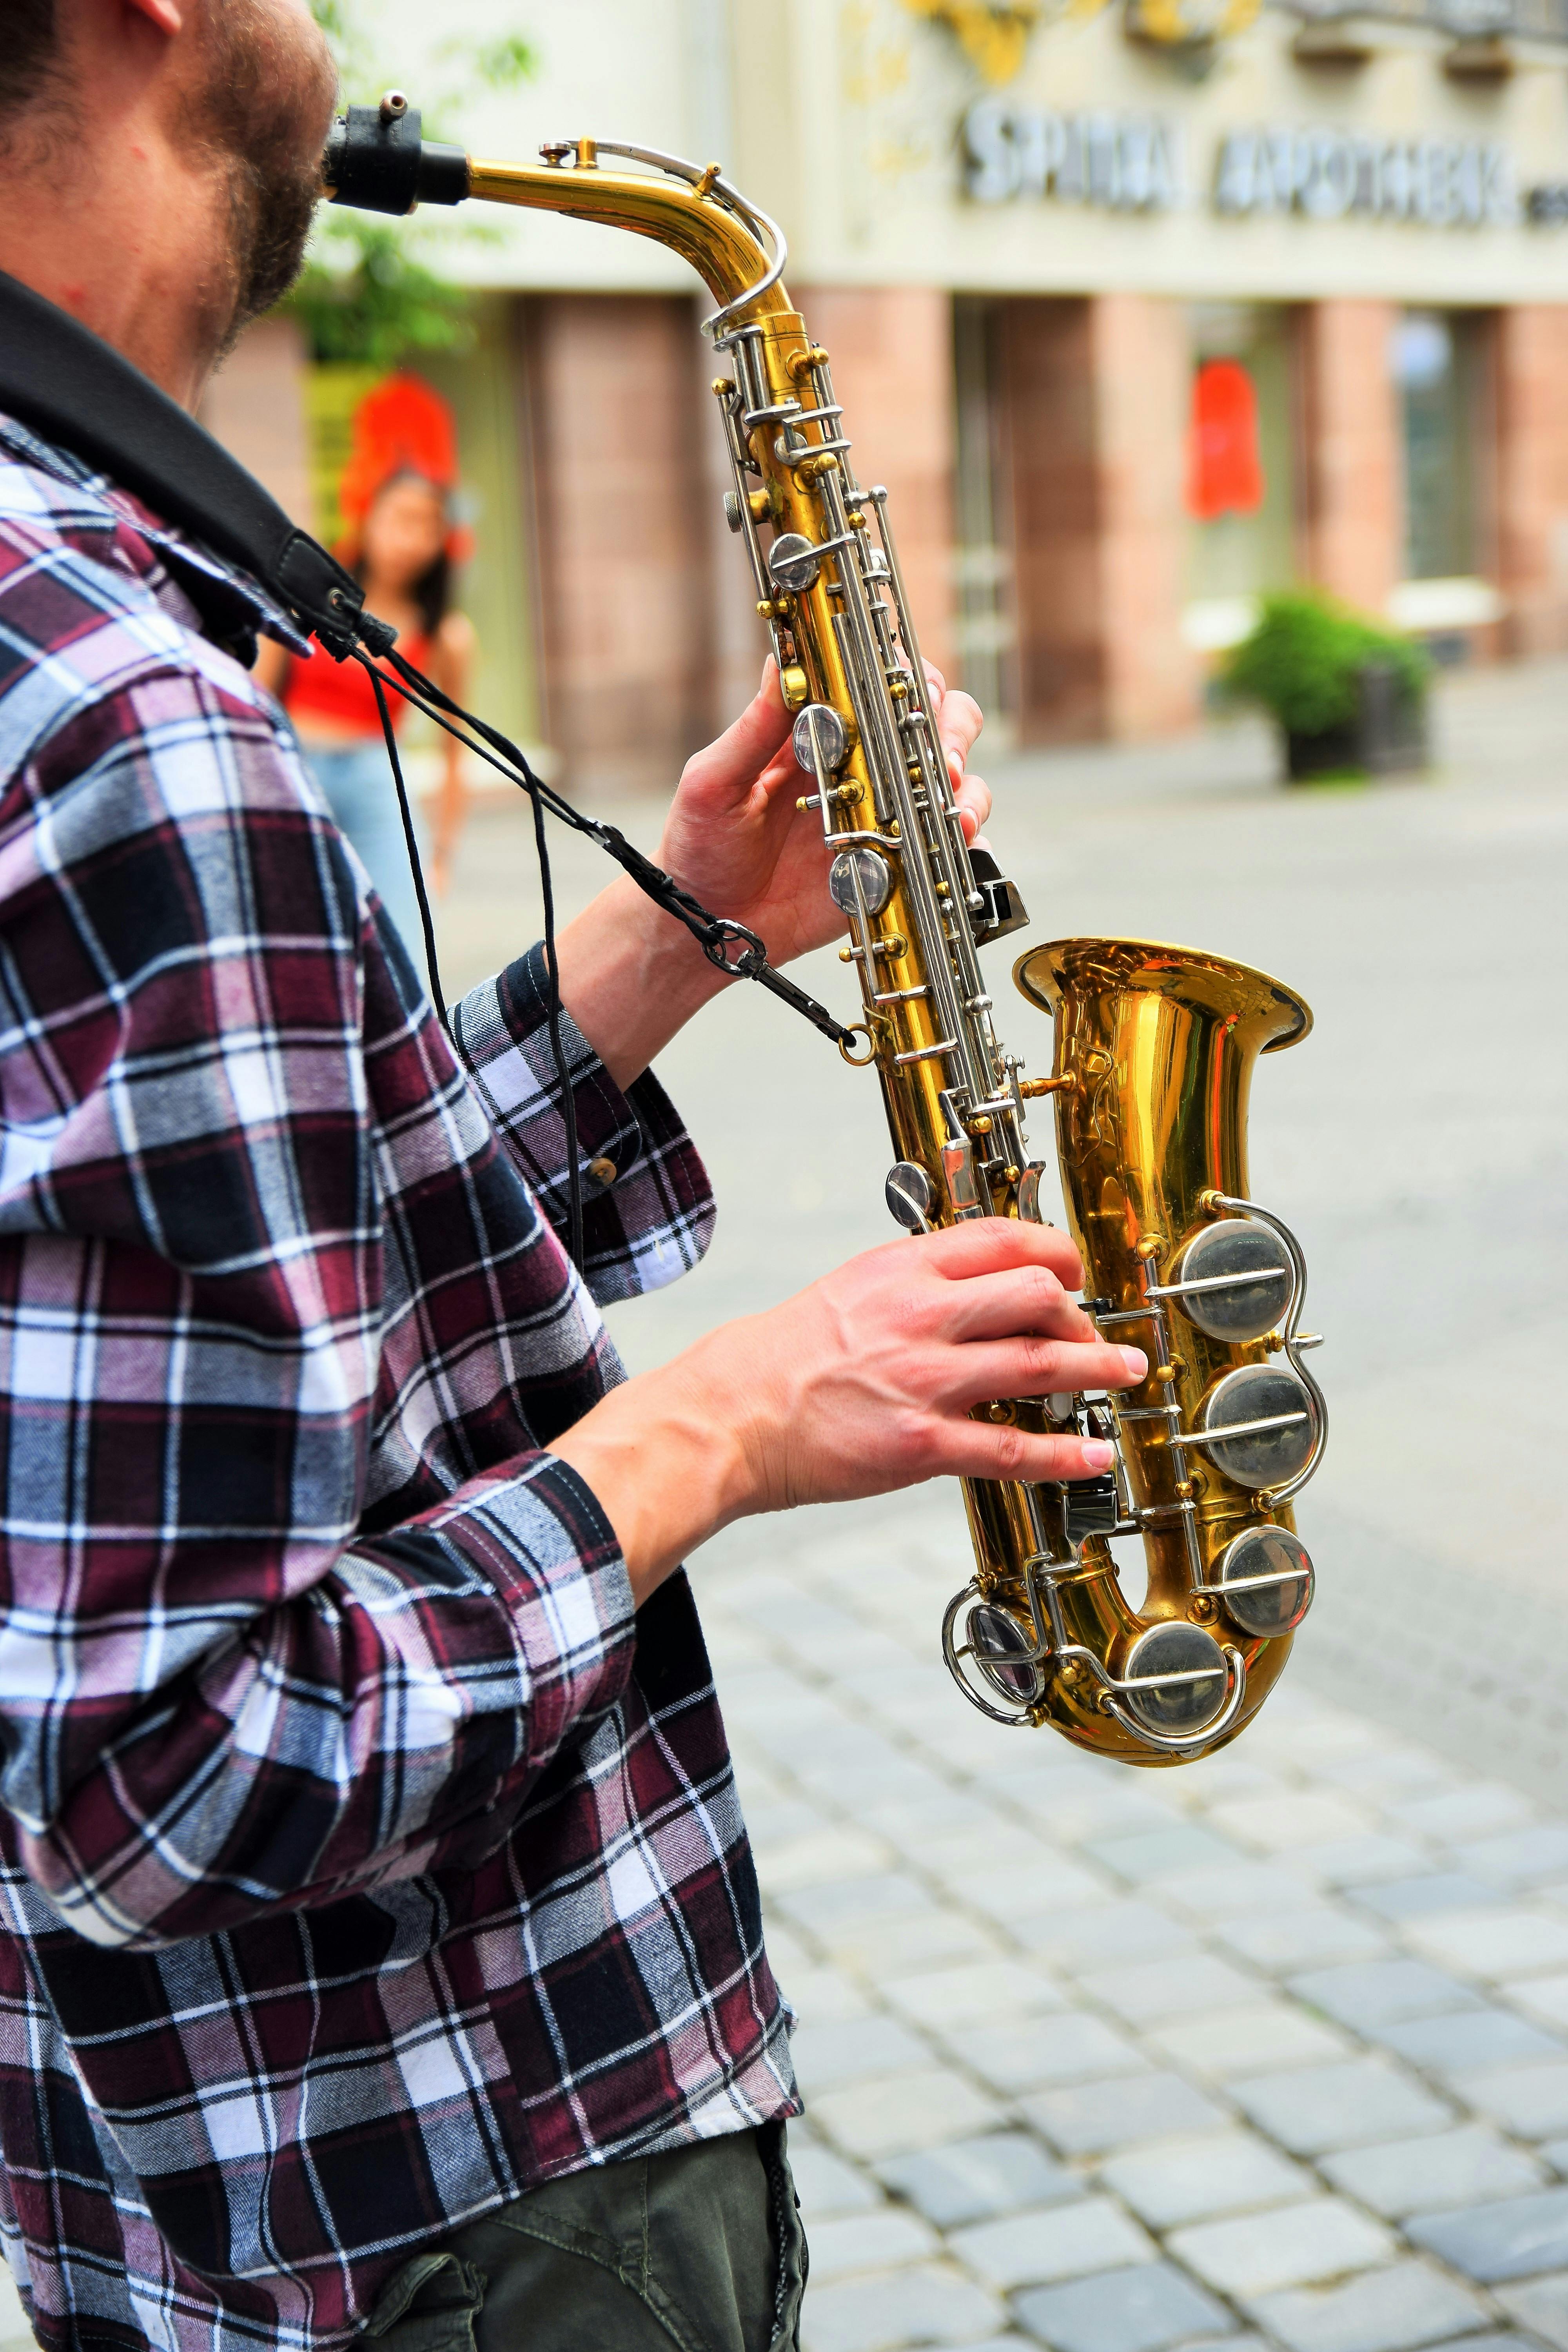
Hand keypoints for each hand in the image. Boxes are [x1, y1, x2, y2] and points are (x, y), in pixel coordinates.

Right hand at [551, 1220, 1145, 1603]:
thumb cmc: (783, 1356)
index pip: (1002, 1239)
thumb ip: (913, 1281)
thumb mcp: (851, 1287)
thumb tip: (969, 1282)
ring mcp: (923, 1381)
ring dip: (1097, 1369)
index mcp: (901, 1270)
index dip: (1055, 1251)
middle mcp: (919, 1316)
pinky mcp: (920, 1444)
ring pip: (1038, 1364)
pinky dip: (1065, 1453)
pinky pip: (1012, 1448)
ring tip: (1126, 1373)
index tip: (1074, 1270)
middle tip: (1097, 1334)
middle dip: (1081, 1314)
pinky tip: (1094, 1453)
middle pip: (1035, 1294)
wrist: (731, 1414)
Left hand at [553, 658, 991, 1086]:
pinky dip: (967, 839)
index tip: (909, 690)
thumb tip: (781, 661)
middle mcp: (860, 769)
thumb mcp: (714, 783)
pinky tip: (958, 841)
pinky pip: (945, 845)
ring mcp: (881, 816)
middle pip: (933, 725)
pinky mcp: (891, 864)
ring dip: (965, 785)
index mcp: (819, 736)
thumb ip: (752, 728)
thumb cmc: (701, 848)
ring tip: (950, 807)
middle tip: (941, 756)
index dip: (905, 679)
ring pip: (953, 780)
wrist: (708, 925)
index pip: (878, 686)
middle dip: (950, 729)